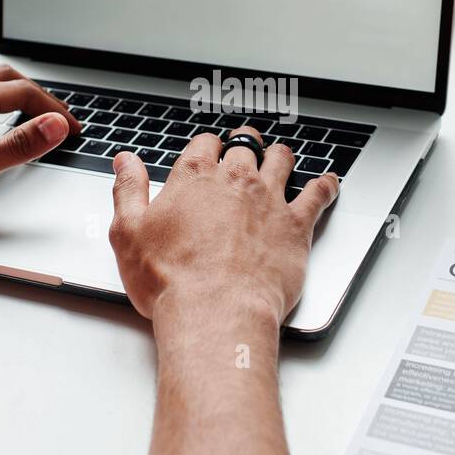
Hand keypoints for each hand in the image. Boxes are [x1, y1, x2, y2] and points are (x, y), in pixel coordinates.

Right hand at [107, 125, 338, 332]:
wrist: (215, 311)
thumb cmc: (170, 280)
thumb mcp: (129, 232)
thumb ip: (128, 189)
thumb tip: (126, 161)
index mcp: (194, 177)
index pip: (204, 144)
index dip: (207, 146)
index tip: (208, 151)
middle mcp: (235, 180)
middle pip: (244, 146)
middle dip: (243, 144)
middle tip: (244, 148)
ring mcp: (269, 199)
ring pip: (281, 159)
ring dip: (279, 156)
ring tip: (280, 157)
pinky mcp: (296, 225)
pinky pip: (318, 194)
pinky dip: (325, 185)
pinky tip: (328, 183)